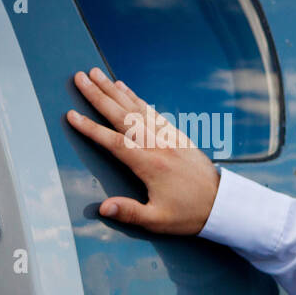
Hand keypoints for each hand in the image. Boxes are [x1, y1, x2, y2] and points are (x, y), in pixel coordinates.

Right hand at [66, 67, 221, 234]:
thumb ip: (130, 213)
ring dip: (115, 90)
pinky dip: (136, 98)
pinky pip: (153, 112)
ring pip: (137, 108)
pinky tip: (125, 88)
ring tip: (96, 74)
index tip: (72, 115)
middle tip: (79, 78)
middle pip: (123, 116)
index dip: (91, 129)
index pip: (114, 142)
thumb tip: (103, 207)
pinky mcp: (177, 136)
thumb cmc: (191, 214)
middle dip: (99, 96)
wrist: (223, 204)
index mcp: (151, 165)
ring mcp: (169, 138)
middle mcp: (159, 146)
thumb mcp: (159, 220)